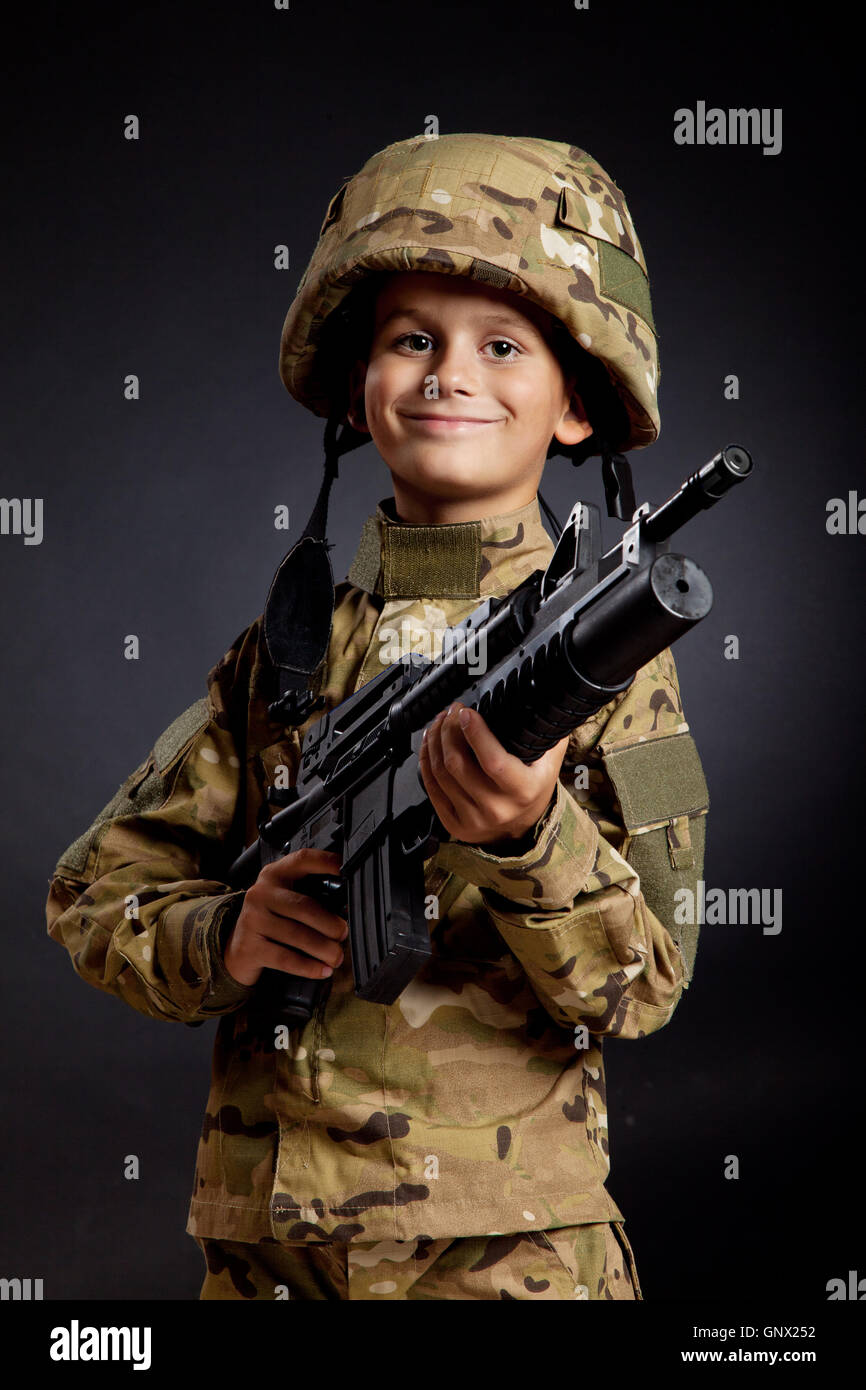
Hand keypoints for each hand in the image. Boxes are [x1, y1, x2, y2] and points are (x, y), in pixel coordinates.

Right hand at [224, 848, 347, 986]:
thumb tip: (347, 910)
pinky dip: (309, 967)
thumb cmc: (272, 921)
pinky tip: (322, 970)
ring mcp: (253, 920)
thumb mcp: (286, 900)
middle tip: (344, 934)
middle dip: (330, 923)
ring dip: (323, 949)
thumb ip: (311, 896)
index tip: (348, 870)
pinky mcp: (249, 947)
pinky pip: (286, 959)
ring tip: (337, 957)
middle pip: (304, 906)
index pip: (302, 860)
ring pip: (297, 935)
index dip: (326, 863)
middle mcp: (261, 893)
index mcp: (275, 874)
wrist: (237, 948)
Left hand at [418, 701, 569, 847]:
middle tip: (452, 711)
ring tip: (440, 723)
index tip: (466, 712)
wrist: (522, 827)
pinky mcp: (453, 823)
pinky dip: (427, 760)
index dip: (475, 733)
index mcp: (522, 790)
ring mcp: (472, 818)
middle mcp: (497, 808)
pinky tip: (430, 743)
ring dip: (435, 741)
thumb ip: (544, 734)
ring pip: (440, 772)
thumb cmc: (532, 788)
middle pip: (458, 763)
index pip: (493, 760)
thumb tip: (539, 702)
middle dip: (448, 729)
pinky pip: (431, 787)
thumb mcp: (549, 762)